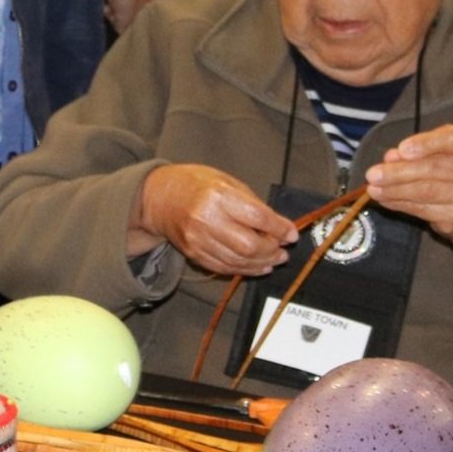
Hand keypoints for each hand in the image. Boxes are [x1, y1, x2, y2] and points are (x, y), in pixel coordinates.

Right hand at [133, 164, 297, 275]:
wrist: (160, 198)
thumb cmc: (196, 185)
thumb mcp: (227, 181)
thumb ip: (252, 204)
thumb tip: (278, 227)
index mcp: (218, 196)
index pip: (258, 217)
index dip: (279, 228)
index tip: (292, 234)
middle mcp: (206, 219)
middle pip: (248, 246)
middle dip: (271, 250)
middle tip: (283, 250)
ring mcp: (198, 240)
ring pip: (238, 261)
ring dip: (261, 263)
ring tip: (274, 259)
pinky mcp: (194, 254)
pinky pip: (224, 268)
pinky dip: (244, 269)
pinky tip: (257, 265)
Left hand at [364, 124, 452, 303]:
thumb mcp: (443, 154)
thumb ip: (419, 151)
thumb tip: (391, 157)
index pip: (451, 140)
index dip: (425, 144)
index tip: (401, 150)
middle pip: (432, 169)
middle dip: (397, 172)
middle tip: (372, 174)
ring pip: (424, 192)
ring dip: (393, 190)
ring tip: (373, 189)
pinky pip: (422, 210)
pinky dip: (399, 204)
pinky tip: (385, 199)